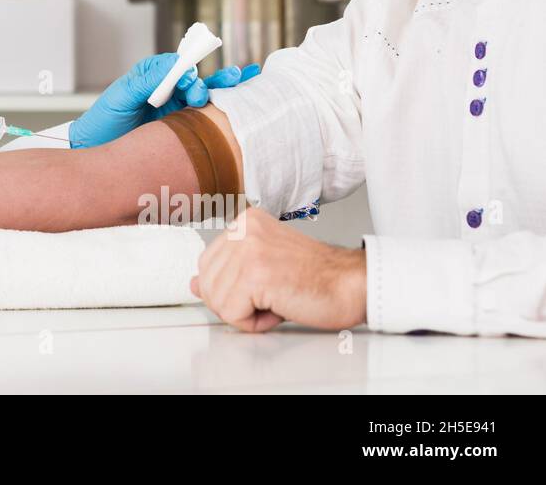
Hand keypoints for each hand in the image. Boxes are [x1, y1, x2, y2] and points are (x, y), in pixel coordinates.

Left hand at [68, 53, 259, 148]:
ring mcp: (177, 107)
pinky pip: (204, 116)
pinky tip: (243, 101)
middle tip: (211, 89)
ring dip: (222, 89)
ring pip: (205, 95)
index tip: (188, 80)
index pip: (177, 66)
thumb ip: (147, 82)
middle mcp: (167, 88)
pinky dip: (224, 107)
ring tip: (239, 80)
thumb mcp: (123, 97)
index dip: (186, 70)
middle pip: (196, 79)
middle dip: (208, 80)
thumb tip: (176, 65)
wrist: (96, 150)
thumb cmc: (105, 121)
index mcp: (152, 75)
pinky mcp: (182, 126)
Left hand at [190, 208, 366, 331]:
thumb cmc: (316, 278)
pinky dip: (253, 323)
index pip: (206, 263)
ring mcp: (248, 249)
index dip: (229, 288)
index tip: (259, 289)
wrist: (352, 284)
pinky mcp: (256, 273)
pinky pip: (231, 313)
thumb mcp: (263, 268)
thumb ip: (226, 272)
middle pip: (206, 281)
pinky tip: (278, 309)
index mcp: (244, 222)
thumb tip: (193, 284)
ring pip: (216, 300)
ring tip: (276, 301)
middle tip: (268, 299)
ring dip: (245, 313)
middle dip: (233, 302)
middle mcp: (243, 229)